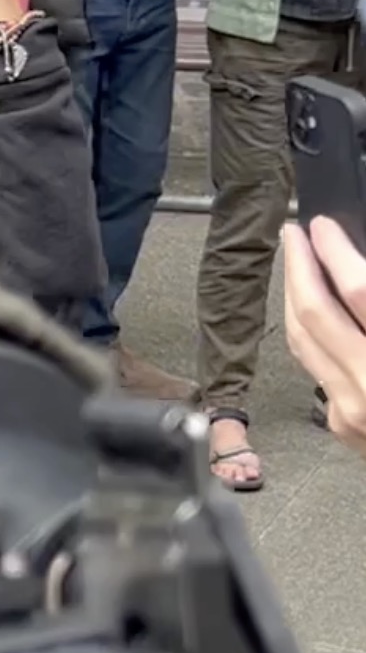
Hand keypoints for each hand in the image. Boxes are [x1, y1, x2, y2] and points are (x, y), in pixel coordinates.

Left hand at [285, 217, 365, 458]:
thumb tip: (358, 274)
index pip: (360, 295)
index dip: (337, 253)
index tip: (322, 225)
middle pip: (317, 314)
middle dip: (299, 266)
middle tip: (293, 232)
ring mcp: (353, 414)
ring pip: (304, 340)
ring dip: (294, 295)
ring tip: (296, 261)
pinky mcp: (343, 427)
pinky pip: (314, 367)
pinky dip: (309, 331)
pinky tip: (311, 309)